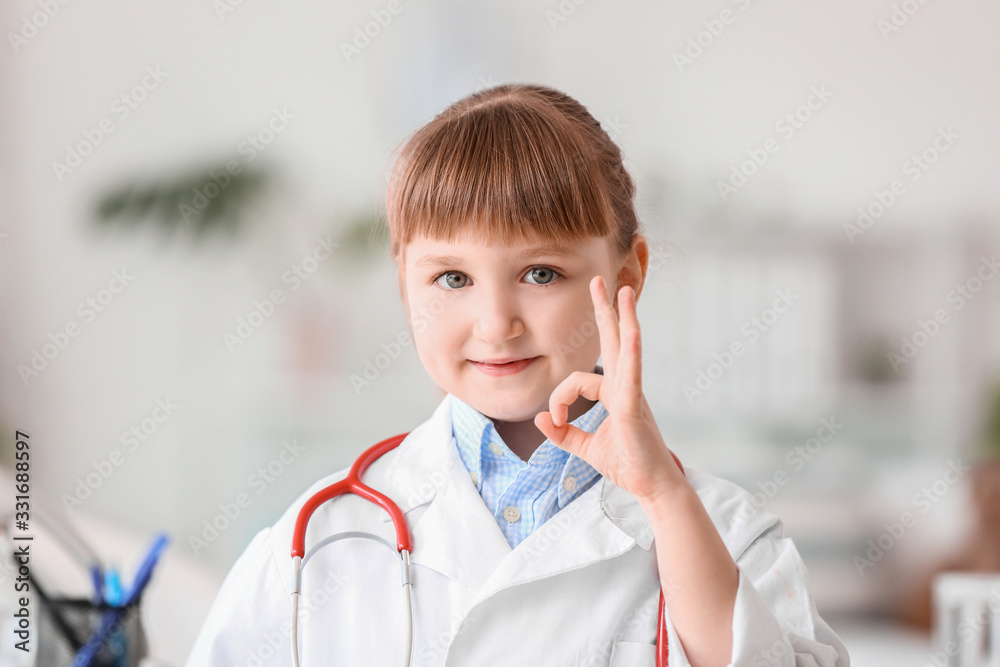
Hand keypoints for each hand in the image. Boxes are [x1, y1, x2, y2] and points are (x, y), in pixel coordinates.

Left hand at [534, 275, 684, 504]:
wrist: (653, 487)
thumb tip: (538, 419)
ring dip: (623, 318)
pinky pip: (632, 374)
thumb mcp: (586, 449)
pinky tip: (631, 332)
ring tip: (622, 290)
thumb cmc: (628, 465)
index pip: (577, 381)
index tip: (552, 421)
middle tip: (598, 281)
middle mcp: (625, 387)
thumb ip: (562, 434)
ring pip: (626, 348)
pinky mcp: (635, 406)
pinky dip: (631, 353)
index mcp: (615, 393)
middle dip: (605, 310)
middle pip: (613, 340)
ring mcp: (633, 393)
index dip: (557, 399)